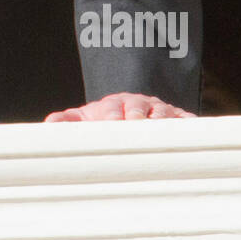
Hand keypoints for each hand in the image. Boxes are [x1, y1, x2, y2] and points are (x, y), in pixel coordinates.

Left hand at [44, 92, 194, 122]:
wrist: (132, 114)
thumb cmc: (104, 121)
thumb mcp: (85, 119)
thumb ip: (68, 121)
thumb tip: (49, 124)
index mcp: (115, 104)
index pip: (113, 107)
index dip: (111, 115)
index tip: (109, 124)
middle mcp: (139, 105)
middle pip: (139, 108)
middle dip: (136, 117)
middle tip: (134, 128)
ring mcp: (160, 111)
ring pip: (163, 113)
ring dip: (160, 122)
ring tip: (157, 134)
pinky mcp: (180, 119)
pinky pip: (187, 121)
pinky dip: (190, 126)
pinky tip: (191, 135)